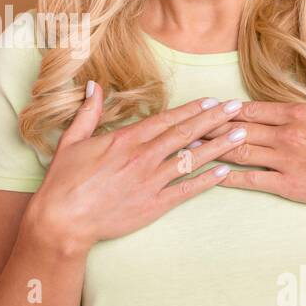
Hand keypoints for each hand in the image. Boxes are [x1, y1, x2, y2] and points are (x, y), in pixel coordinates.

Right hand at [25, 84, 250, 256]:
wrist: (63, 220)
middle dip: (213, 119)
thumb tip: (94, 86)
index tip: (211, 100)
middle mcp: (143, 157)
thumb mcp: (71, 140)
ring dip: (218, 146)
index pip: (166, 119)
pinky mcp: (154, 205)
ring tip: (241, 135)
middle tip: (236, 108)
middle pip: (185, 133)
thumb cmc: (63, 181)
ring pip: (191, 159)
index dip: (191, 109)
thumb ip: (88, 113)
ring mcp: (151, 181)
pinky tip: (225, 173)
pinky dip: (207, 181)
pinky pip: (186, 190)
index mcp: (125, 139)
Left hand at [204, 36, 305, 216]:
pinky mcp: (288, 185)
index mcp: (297, 113)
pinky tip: (210, 175)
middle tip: (182, 125)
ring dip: (211, 148)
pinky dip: (229, 177)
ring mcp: (286, 161)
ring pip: (239, 152)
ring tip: (186, 146)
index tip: (204, 107)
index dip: (224, 109)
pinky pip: (251, 180)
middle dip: (209, 127)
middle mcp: (287, 135)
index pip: (250, 108)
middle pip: (238, 128)